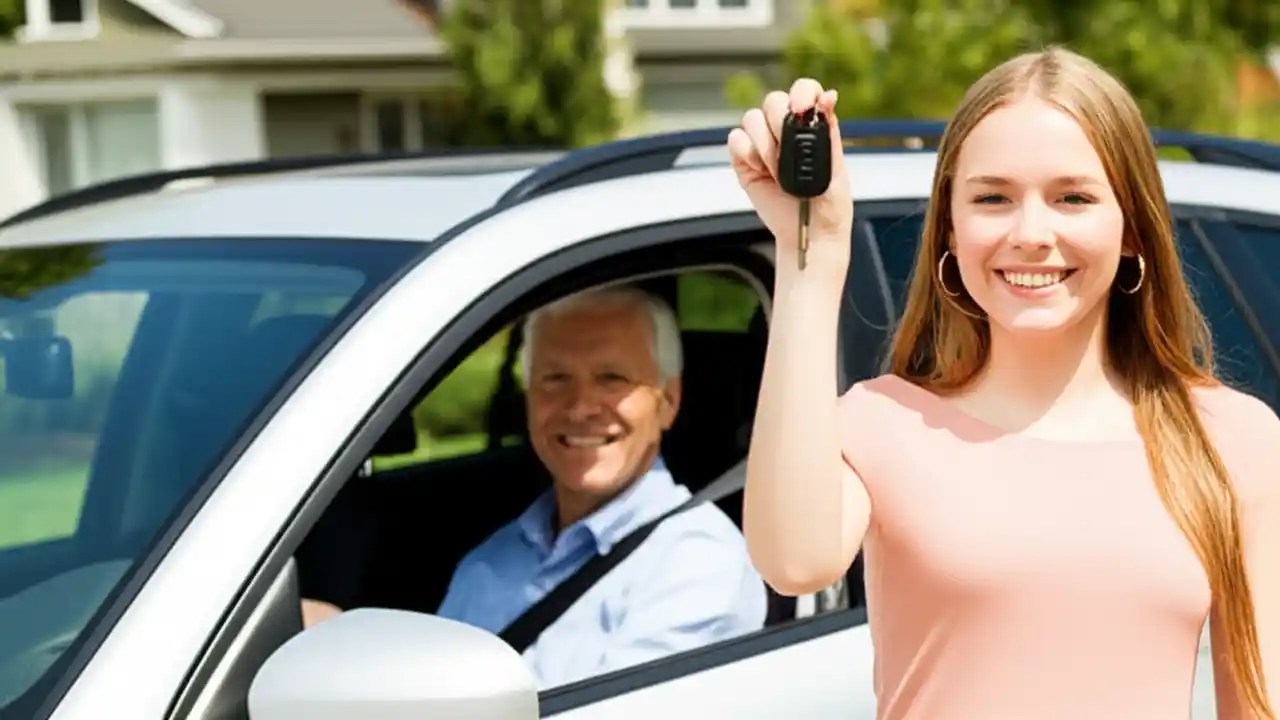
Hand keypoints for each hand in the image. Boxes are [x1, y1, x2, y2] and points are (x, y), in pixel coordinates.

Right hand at [727, 79, 852, 264]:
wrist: (809, 234)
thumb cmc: (828, 204)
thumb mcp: (836, 166)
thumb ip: (828, 131)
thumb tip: (828, 96)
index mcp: (812, 125)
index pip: (804, 90)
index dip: (801, 92)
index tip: (802, 107)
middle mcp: (786, 130)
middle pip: (773, 100)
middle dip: (780, 122)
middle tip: (789, 150)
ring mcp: (763, 145)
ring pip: (752, 118)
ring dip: (766, 145)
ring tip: (779, 171)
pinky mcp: (745, 161)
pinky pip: (735, 140)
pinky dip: (747, 153)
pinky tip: (761, 171)